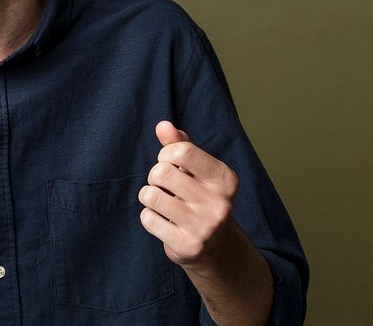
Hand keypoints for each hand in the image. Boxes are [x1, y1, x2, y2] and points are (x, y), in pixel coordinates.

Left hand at [138, 121, 239, 268]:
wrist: (215, 246)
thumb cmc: (199, 195)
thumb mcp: (195, 168)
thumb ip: (179, 144)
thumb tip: (163, 126)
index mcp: (224, 178)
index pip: (182, 151)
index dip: (166, 154)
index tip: (171, 164)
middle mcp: (220, 202)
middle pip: (161, 173)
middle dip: (155, 176)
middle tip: (164, 185)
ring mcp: (205, 226)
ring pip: (151, 196)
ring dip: (149, 196)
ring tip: (162, 201)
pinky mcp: (188, 246)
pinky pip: (148, 219)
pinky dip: (149, 217)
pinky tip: (163, 220)